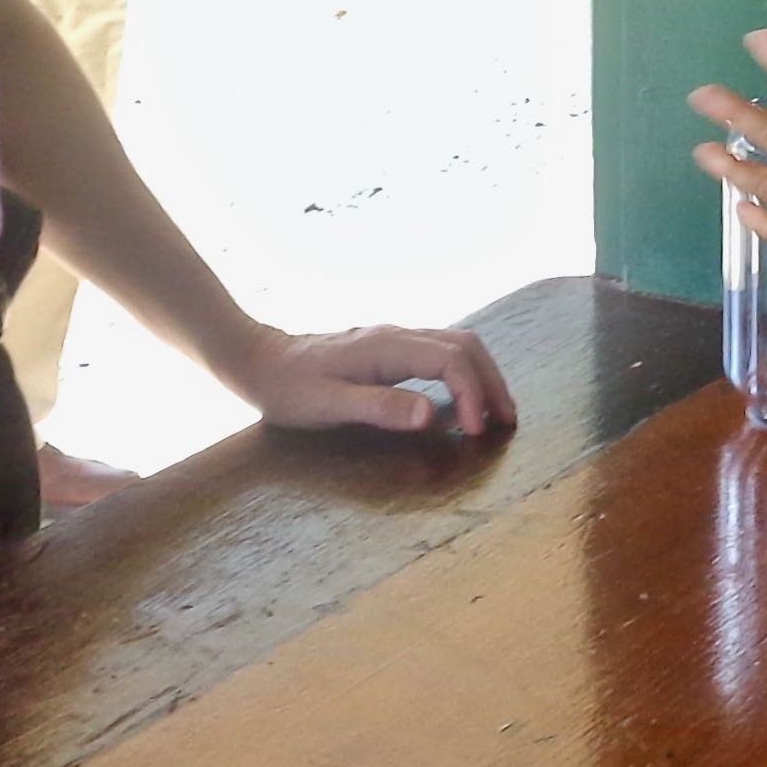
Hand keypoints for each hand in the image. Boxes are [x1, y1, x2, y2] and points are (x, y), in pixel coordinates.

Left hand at [232, 322, 516, 438]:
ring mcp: (395, 338)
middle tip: (507, 422)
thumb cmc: (289, 388)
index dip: (472, 394)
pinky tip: (463, 398)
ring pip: (456, 345)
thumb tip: (430, 416)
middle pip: (464, 346)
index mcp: (387, 347)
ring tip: (496, 412)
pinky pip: (441, 352)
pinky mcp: (390, 348)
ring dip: (482, 375)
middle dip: (491, 381)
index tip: (477, 431)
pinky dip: (464, 373)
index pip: (450, 361)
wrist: (259, 360)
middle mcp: (398, 335)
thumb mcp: (328, 405)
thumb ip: (379, 408)